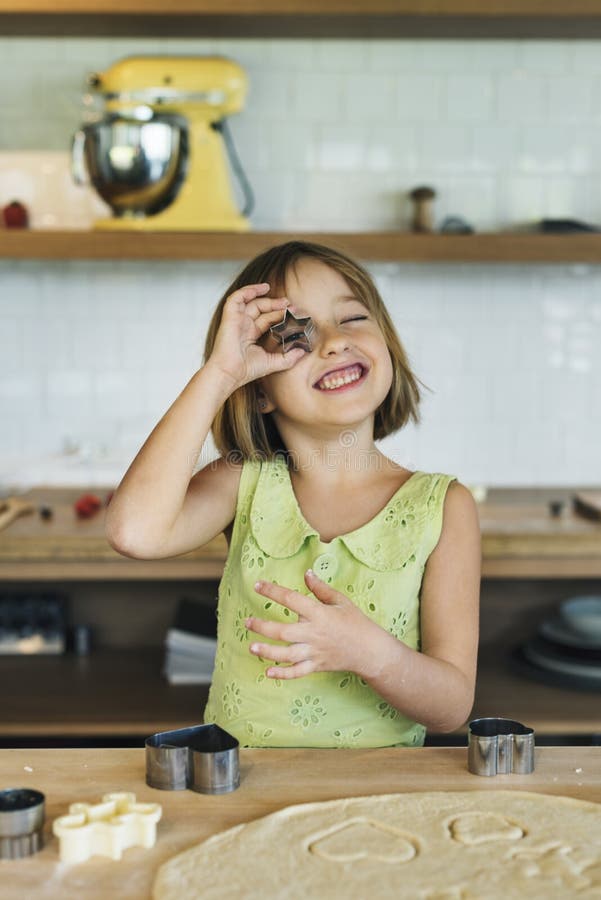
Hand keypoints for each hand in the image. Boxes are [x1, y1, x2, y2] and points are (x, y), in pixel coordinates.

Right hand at [207, 283, 305, 389]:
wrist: (230, 373)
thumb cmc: (245, 370)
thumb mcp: (273, 363)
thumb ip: (288, 358)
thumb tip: (302, 351)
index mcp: (250, 335)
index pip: (267, 319)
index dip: (280, 314)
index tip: (294, 313)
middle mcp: (243, 326)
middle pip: (260, 309)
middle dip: (275, 305)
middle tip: (289, 304)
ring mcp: (236, 320)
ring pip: (250, 301)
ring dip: (264, 295)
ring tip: (280, 298)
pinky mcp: (230, 316)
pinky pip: (237, 297)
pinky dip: (248, 290)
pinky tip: (262, 288)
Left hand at [246, 569, 380, 678]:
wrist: (370, 650)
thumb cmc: (356, 622)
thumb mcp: (340, 600)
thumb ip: (320, 588)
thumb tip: (306, 573)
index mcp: (319, 613)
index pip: (292, 599)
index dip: (273, 591)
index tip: (258, 585)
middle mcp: (314, 633)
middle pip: (283, 631)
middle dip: (263, 627)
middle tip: (247, 622)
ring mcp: (314, 652)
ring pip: (286, 654)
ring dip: (267, 651)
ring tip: (252, 647)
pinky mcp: (316, 666)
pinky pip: (297, 672)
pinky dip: (283, 674)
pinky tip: (268, 673)